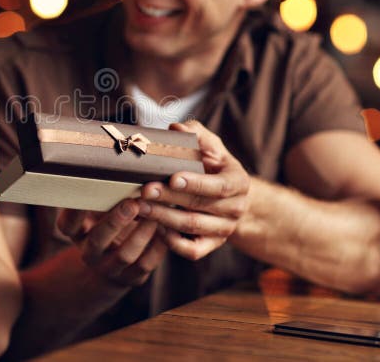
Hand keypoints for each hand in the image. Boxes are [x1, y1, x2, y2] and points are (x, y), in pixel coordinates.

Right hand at [57, 200, 166, 287]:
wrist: (115, 261)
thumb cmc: (108, 220)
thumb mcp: (98, 209)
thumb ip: (102, 194)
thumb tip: (113, 167)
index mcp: (76, 232)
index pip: (67, 224)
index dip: (76, 211)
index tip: (90, 190)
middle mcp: (89, 252)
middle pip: (97, 240)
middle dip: (115, 221)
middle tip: (132, 204)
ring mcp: (109, 268)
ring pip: (125, 254)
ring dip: (141, 233)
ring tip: (156, 215)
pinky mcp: (130, 278)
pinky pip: (145, 264)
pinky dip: (157, 247)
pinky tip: (166, 229)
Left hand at [137, 120, 249, 260]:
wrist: (229, 196)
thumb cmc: (213, 165)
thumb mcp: (210, 146)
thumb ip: (194, 134)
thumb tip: (175, 128)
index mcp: (238, 182)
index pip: (219, 186)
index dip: (196, 183)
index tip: (172, 178)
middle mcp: (235, 208)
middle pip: (199, 206)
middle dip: (169, 198)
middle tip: (145, 190)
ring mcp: (224, 229)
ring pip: (192, 227)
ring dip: (164, 218)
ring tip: (140, 206)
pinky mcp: (212, 245)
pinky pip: (192, 251)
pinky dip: (172, 242)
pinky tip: (155, 228)